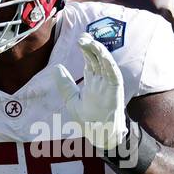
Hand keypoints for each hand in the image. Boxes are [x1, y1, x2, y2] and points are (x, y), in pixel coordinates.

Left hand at [56, 34, 126, 153]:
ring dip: (99, 51)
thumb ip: (65, 85)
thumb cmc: (88, 121)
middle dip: (91, 46)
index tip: (80, 40)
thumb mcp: (72, 100)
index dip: (86, 50)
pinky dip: (108, 62)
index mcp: (93, 81)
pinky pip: (113, 73)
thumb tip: (56, 67)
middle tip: (83, 37)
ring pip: (105, 63)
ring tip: (88, 41)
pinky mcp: (116, 90)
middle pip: (97, 59)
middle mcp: (102, 80)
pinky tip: (101, 53)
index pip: (90, 60)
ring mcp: (109, 85)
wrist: (98, 137)